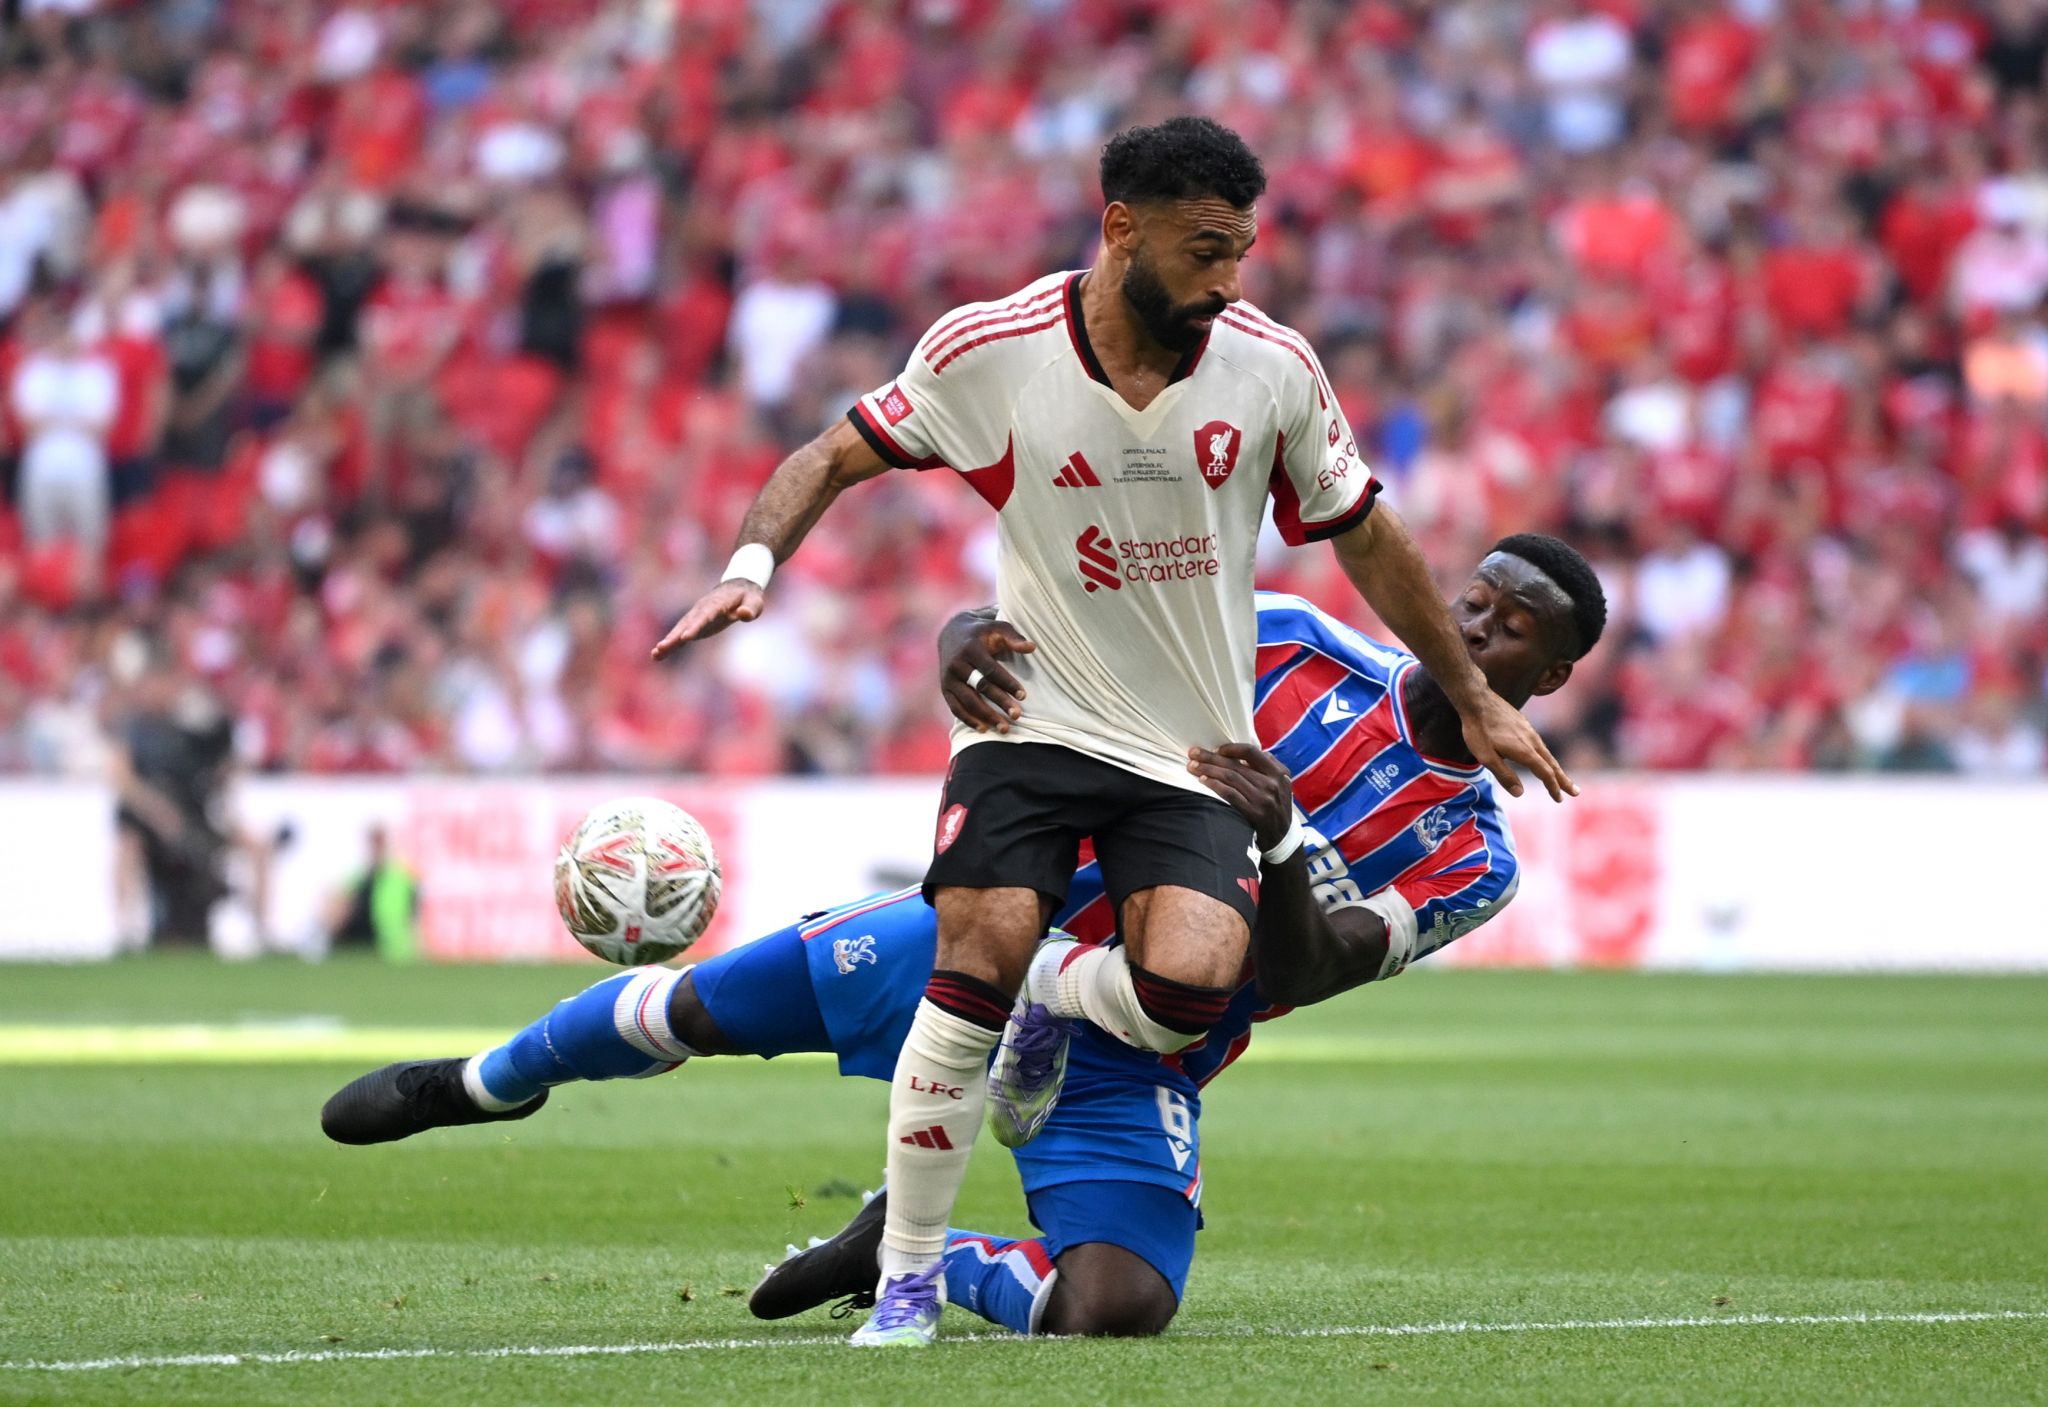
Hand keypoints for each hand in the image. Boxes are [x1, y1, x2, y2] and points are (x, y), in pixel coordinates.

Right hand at [649, 580, 765, 660]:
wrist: (736, 586)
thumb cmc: (748, 596)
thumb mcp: (755, 601)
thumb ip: (751, 609)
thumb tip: (744, 614)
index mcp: (717, 604)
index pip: (705, 616)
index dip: (695, 627)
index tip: (685, 638)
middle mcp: (702, 609)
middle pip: (686, 623)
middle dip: (674, 636)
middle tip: (661, 648)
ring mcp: (696, 616)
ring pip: (680, 629)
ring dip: (668, 641)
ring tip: (656, 654)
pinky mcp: (694, 623)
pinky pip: (681, 633)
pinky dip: (671, 643)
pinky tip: (658, 655)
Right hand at [940, 616, 1035, 731]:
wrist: (951, 632)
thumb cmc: (982, 632)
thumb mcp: (997, 627)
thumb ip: (1014, 637)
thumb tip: (1032, 647)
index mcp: (971, 649)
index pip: (991, 670)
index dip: (1007, 684)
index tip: (1023, 696)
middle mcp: (957, 664)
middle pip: (980, 687)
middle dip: (999, 702)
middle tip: (1017, 716)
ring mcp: (948, 678)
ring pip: (968, 701)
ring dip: (986, 716)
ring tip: (1004, 728)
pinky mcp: (944, 688)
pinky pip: (955, 708)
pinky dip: (968, 720)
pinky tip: (984, 729)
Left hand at [1187, 742, 1294, 851]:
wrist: (1283, 838)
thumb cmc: (1276, 806)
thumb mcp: (1280, 784)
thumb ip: (1264, 767)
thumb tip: (1238, 753)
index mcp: (1278, 772)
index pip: (1251, 752)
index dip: (1231, 748)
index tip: (1215, 749)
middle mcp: (1272, 784)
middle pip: (1236, 765)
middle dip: (1211, 757)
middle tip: (1193, 753)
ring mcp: (1263, 799)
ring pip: (1231, 777)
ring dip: (1209, 770)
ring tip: (1193, 767)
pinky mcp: (1254, 813)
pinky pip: (1230, 795)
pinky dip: (1215, 785)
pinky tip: (1203, 781)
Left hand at [1459, 690, 1575, 801]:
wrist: (1476, 699)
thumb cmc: (1478, 730)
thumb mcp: (1486, 757)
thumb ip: (1504, 775)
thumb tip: (1520, 793)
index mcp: (1525, 751)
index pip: (1545, 773)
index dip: (1553, 787)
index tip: (1559, 799)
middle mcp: (1532, 740)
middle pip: (1552, 764)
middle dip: (1563, 780)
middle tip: (1575, 792)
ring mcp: (1529, 730)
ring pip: (1546, 753)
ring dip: (1556, 768)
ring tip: (1562, 778)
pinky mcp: (1524, 724)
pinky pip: (1539, 744)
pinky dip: (1546, 756)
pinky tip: (1543, 758)